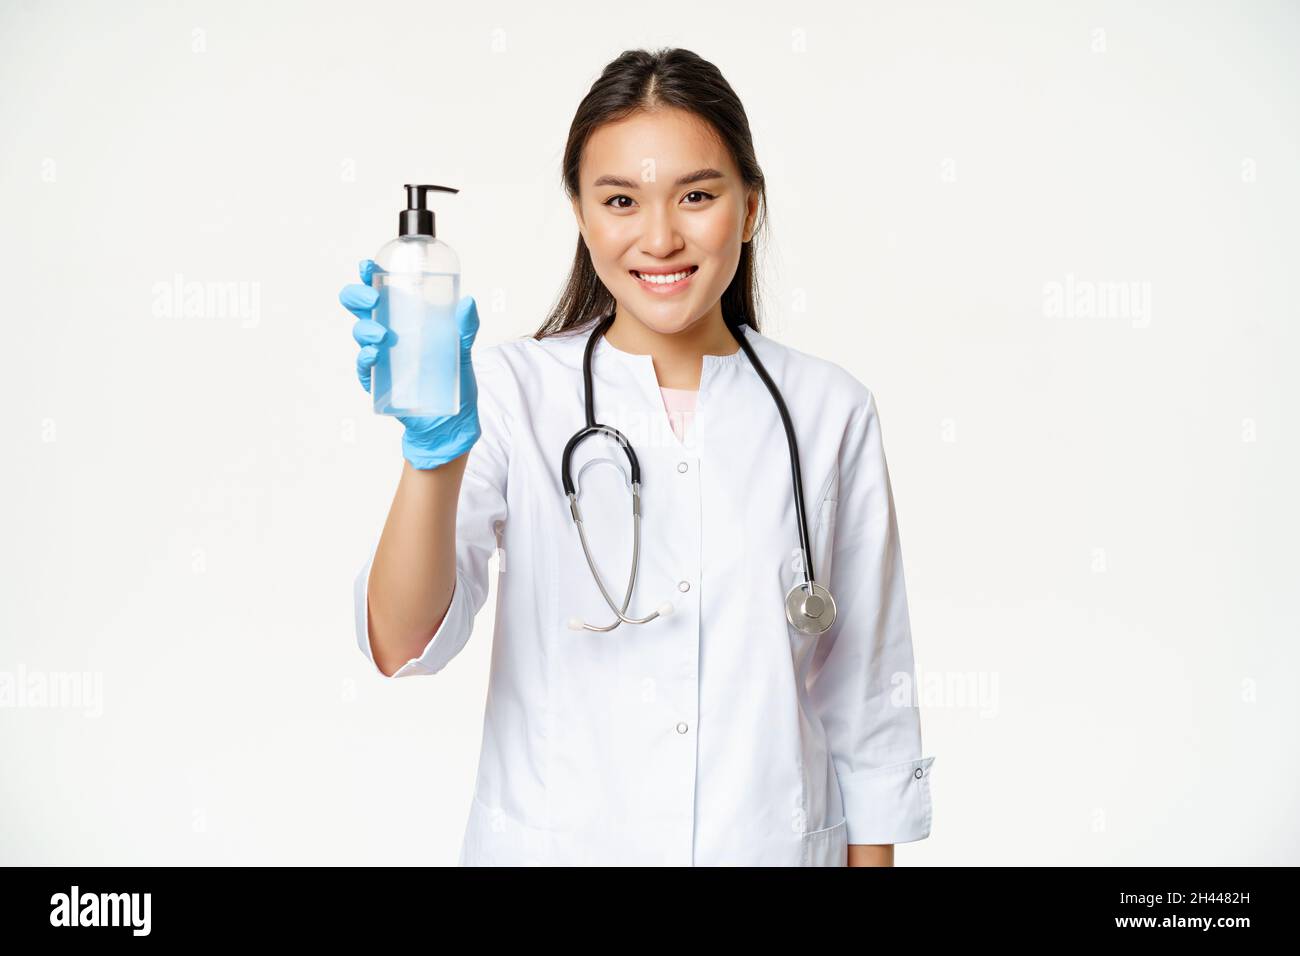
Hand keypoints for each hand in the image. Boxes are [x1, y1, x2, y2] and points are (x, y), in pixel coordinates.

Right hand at [339, 259, 481, 468]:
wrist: (451, 421)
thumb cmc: (453, 379)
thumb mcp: (464, 349)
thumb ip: (466, 327)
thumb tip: (468, 302)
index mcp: (403, 318)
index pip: (381, 290)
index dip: (369, 275)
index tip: (368, 266)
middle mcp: (387, 333)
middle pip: (359, 307)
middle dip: (358, 297)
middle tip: (374, 299)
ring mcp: (380, 357)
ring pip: (359, 334)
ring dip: (365, 329)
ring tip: (383, 336)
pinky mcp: (378, 382)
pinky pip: (364, 367)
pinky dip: (364, 358)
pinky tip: (372, 354)